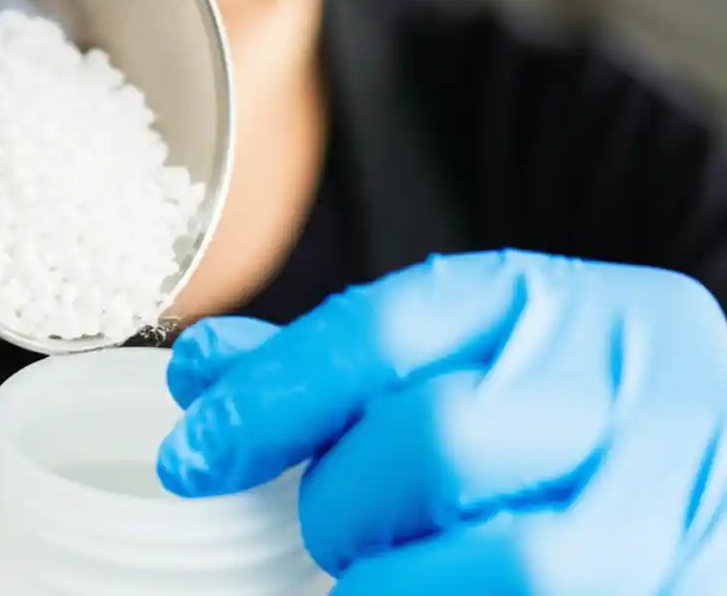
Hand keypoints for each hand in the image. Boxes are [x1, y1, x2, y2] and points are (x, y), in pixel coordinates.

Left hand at [158, 251, 726, 593]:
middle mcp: (627, 380)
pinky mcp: (694, 578)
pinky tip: (423, 590)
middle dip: (343, 505)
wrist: (711, 437)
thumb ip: (334, 365)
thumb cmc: (559, 398)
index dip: (269, 398)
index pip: (383, 330)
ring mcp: (679, 492)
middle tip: (326, 529)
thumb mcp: (462, 350)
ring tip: (370, 579)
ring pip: (515, 564)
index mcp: (549, 302)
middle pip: (436, 441)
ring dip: (401, 584)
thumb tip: (203, 371)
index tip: (194, 456)